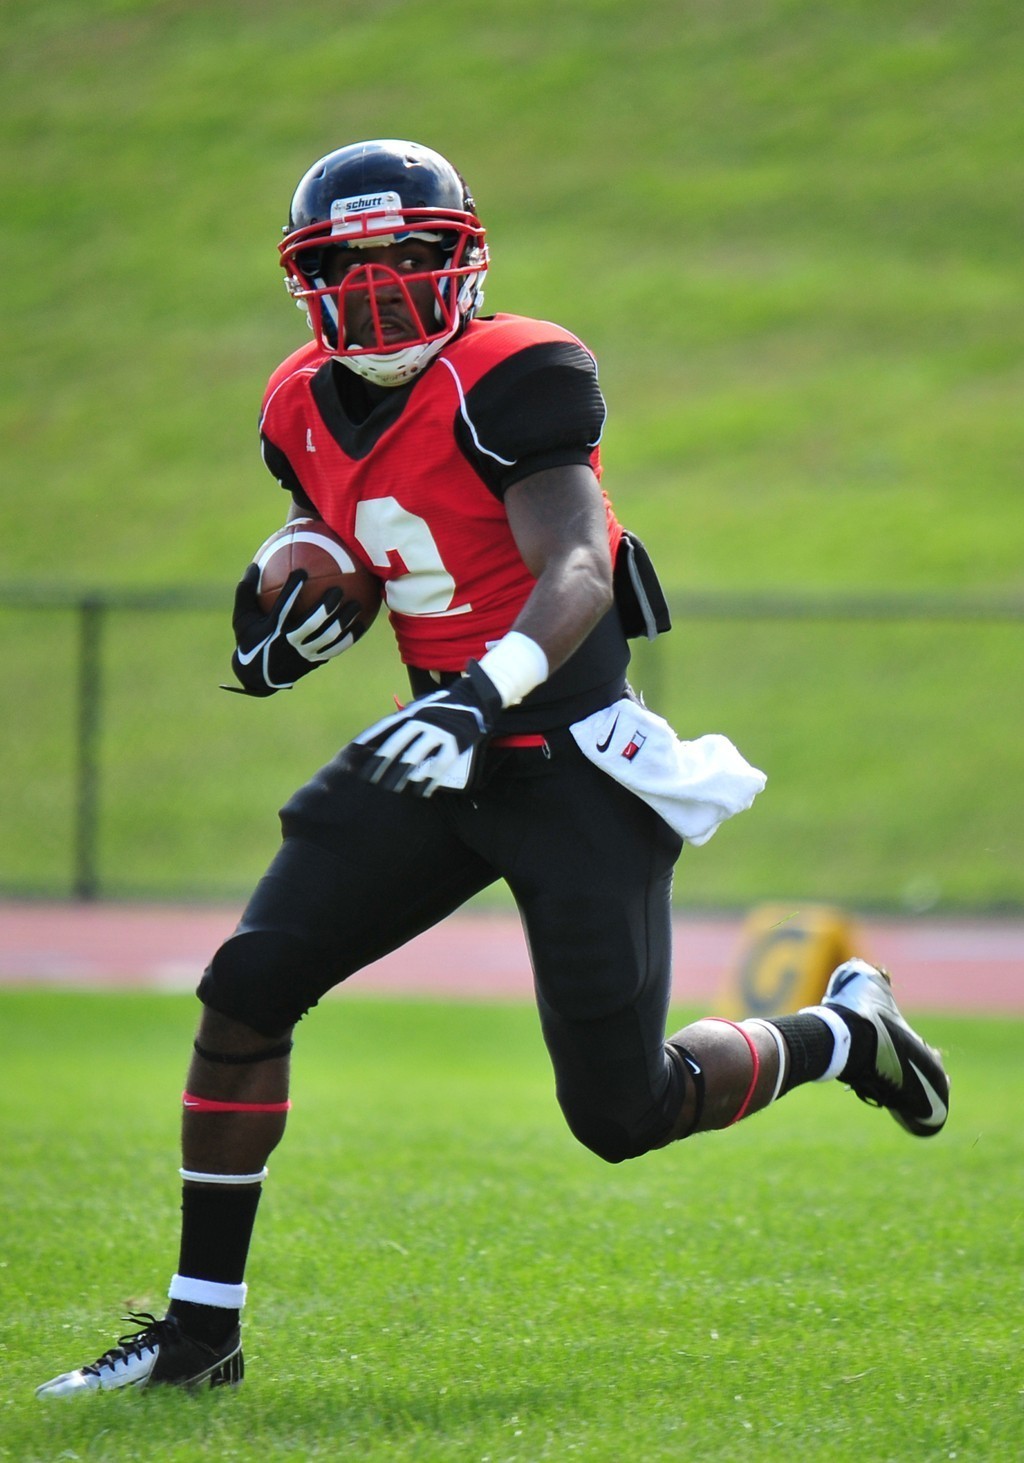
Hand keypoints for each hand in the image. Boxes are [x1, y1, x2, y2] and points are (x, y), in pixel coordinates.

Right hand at [224, 563, 363, 696]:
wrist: (258, 676)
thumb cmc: (249, 640)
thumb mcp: (241, 618)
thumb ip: (245, 592)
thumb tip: (253, 565)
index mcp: (272, 630)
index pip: (283, 607)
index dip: (292, 590)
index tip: (301, 571)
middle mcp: (290, 643)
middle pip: (311, 624)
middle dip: (325, 607)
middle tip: (338, 589)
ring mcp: (304, 654)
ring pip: (328, 637)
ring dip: (343, 621)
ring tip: (357, 604)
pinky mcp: (315, 661)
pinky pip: (335, 649)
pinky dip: (349, 637)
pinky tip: (361, 624)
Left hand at [349, 662, 501, 795]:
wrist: (475, 698)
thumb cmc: (443, 706)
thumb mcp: (420, 707)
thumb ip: (403, 720)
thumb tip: (380, 738)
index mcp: (411, 713)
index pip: (384, 727)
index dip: (368, 740)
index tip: (353, 753)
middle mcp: (422, 721)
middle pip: (396, 745)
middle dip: (380, 763)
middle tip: (369, 779)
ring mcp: (438, 732)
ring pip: (415, 757)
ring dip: (401, 775)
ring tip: (391, 789)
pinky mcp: (455, 743)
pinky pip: (439, 765)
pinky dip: (428, 779)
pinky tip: (420, 791)